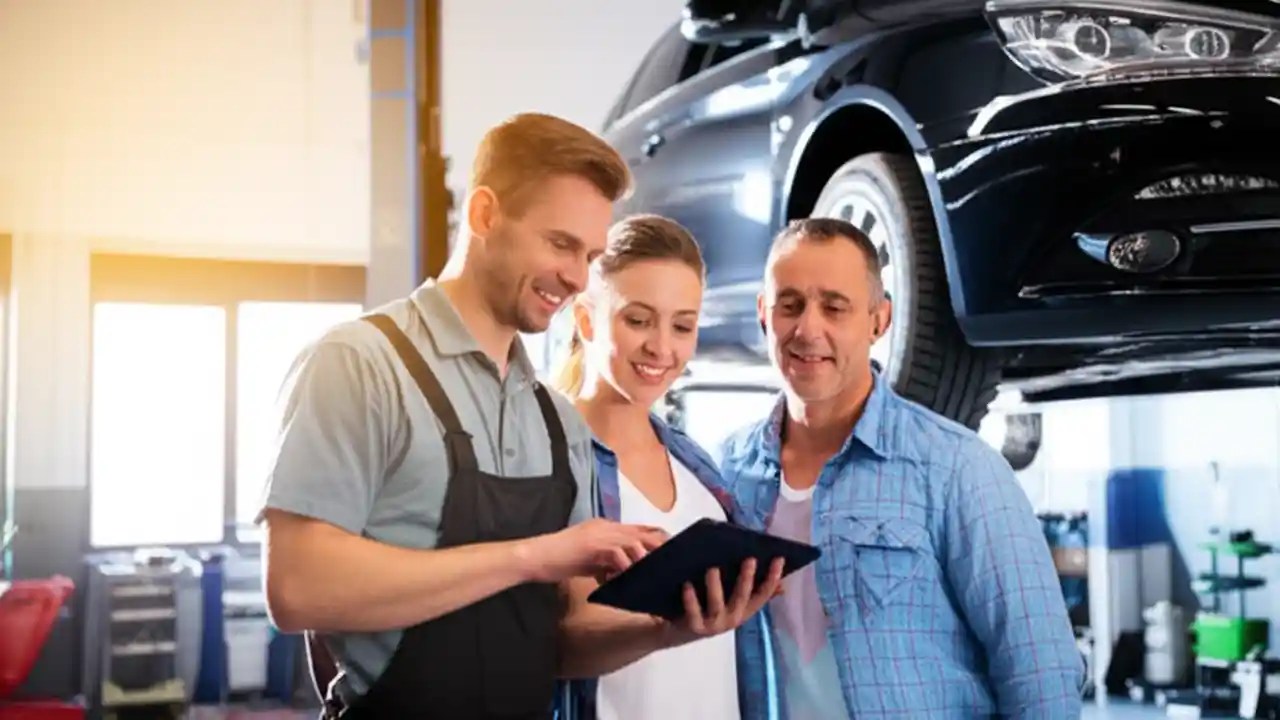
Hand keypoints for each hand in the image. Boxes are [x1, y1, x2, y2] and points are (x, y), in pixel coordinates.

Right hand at [521, 518, 667, 583]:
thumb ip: (607, 563)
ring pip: (635, 544)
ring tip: (657, 579)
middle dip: (661, 551)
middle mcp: (607, 526)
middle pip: (645, 533)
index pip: (641, 530)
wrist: (535, 556)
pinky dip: (627, 568)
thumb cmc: (559, 560)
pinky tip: (632, 581)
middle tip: (673, 569)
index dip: (658, 542)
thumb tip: (623, 574)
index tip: (672, 557)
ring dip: (646, 562)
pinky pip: (618, 555)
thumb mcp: (589, 559)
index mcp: (607, 527)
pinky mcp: (593, 546)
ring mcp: (600, 534)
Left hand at [663, 556, 785, 645]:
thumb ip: (753, 589)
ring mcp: (715, 625)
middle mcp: (733, 619)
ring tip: (712, 568)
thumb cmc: (710, 605)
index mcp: (745, 609)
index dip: (773, 577)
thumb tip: (781, 586)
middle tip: (749, 558)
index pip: (764, 593)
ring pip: (717, 606)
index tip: (779, 559)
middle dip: (747, 579)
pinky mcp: (695, 628)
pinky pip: (693, 614)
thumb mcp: (733, 597)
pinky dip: (691, 600)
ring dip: (716, 587)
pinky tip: (687, 585)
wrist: (681, 629)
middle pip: (742, 597)